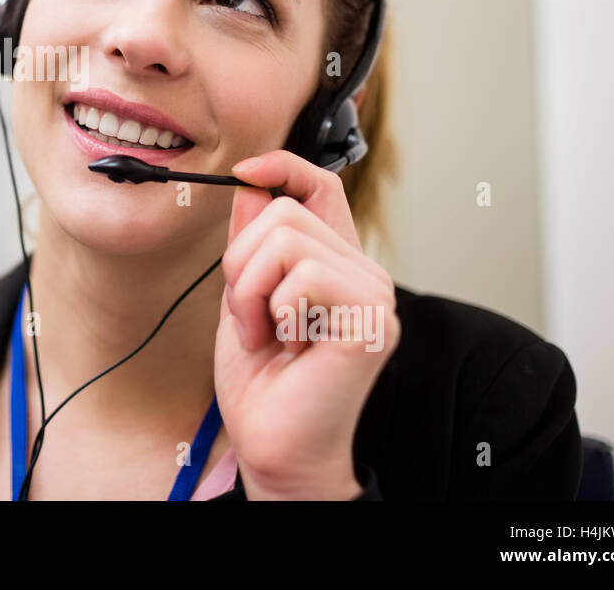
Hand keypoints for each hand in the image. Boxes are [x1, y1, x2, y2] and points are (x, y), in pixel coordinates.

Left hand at [213, 150, 399, 499]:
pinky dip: (273, 309)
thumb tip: (250, 185)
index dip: (281, 166)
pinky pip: (302, 275)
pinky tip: (286, 344)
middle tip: (249, 314)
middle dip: (241, 261)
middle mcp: (363, 272)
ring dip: (251, 290)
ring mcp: (373, 295)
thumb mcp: (244, 297)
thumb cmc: (264, 384)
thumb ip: (250, 243)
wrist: (274, 447)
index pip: (321, 184)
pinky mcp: (369, 320)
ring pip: (286, 238)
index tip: (242, 173)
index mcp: (336, 263)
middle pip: (285, 209)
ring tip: (264, 332)